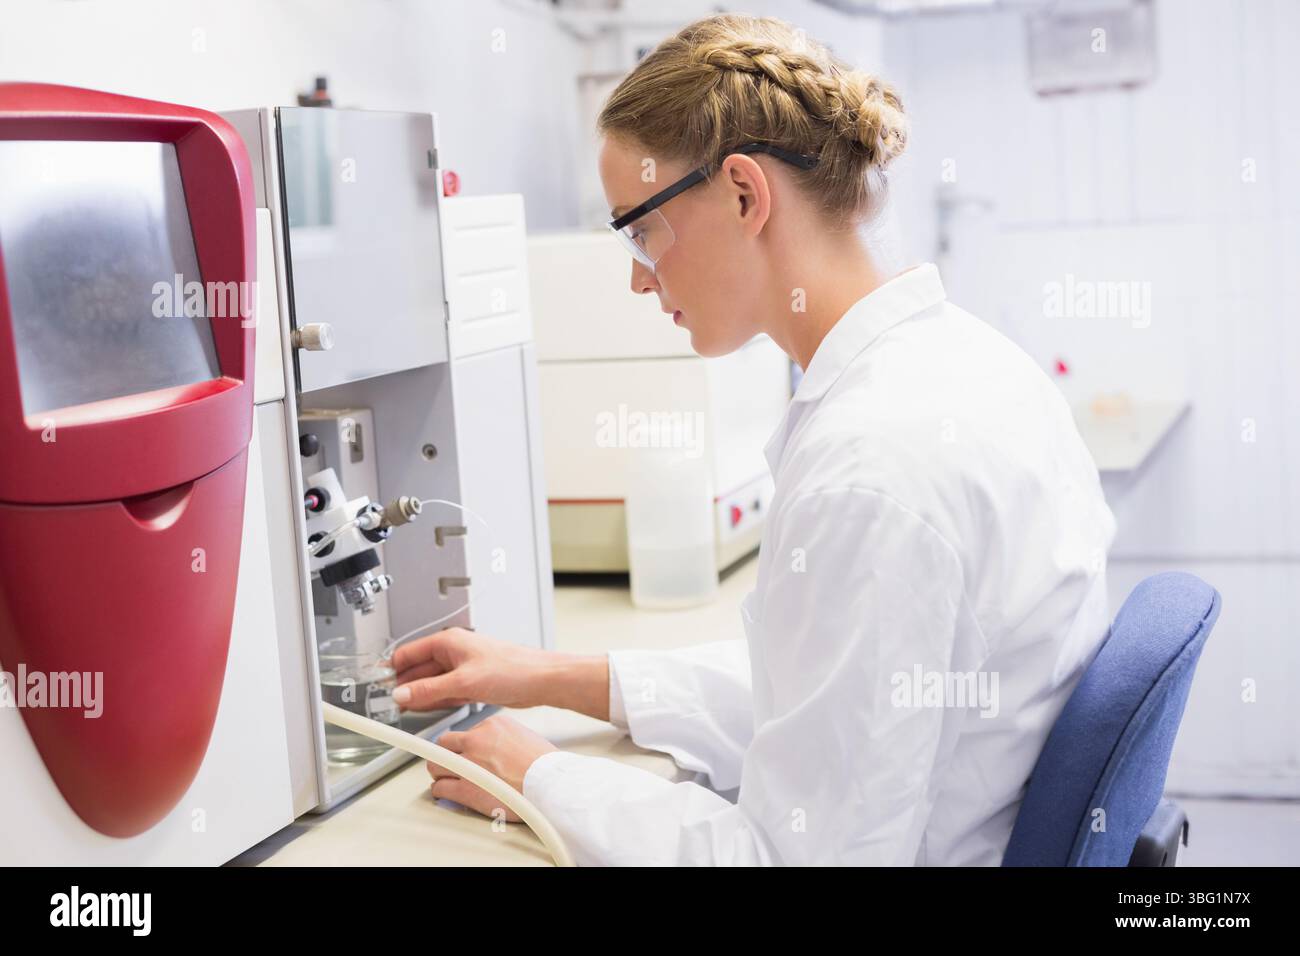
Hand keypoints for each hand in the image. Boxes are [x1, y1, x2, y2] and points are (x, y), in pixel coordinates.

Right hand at [388, 627, 547, 711]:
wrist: (540, 680)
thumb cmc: (513, 669)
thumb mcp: (464, 682)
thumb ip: (430, 689)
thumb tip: (403, 694)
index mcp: (449, 642)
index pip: (409, 653)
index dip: (392, 669)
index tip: (378, 685)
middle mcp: (454, 652)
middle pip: (419, 668)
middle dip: (404, 684)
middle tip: (388, 703)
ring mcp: (463, 668)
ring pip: (432, 681)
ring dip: (419, 694)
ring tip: (403, 709)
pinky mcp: (473, 682)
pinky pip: (446, 690)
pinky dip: (435, 699)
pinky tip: (426, 708)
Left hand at [426, 714, 556, 820]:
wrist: (550, 785)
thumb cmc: (545, 766)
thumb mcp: (524, 737)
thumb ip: (502, 740)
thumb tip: (493, 751)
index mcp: (493, 725)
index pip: (466, 732)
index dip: (466, 746)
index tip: (468, 754)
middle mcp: (477, 740)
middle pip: (444, 744)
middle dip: (446, 756)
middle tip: (450, 765)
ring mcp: (468, 763)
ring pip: (436, 764)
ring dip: (441, 773)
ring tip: (447, 779)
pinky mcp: (465, 787)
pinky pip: (440, 788)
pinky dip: (441, 792)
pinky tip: (447, 794)